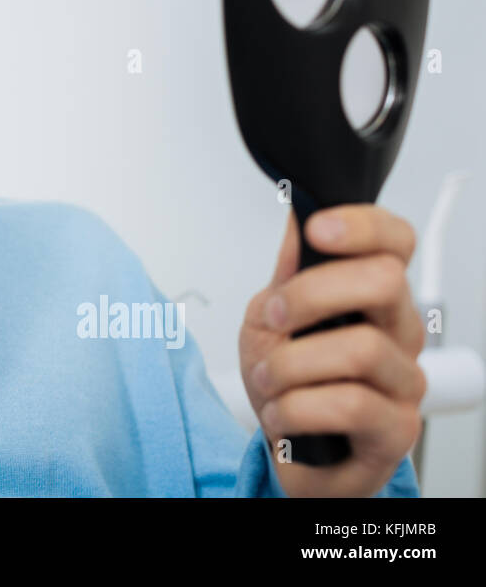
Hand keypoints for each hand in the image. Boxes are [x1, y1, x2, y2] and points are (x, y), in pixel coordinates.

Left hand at [239, 204, 425, 495]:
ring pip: (359, 349)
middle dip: (311, 294)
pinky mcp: (396, 429)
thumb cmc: (287, 381)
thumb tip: (297, 222)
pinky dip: (294, 408)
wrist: (288, 450)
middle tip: (275, 319)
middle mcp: (397, 333)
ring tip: (269, 380)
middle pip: (384, 281)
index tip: (316, 228)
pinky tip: (282, 414)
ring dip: (290, 365)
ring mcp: (402, 381)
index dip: (362, 226)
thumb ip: (287, 273)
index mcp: (372, 297)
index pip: (395, 242)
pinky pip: (348, 405)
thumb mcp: (269, 318)